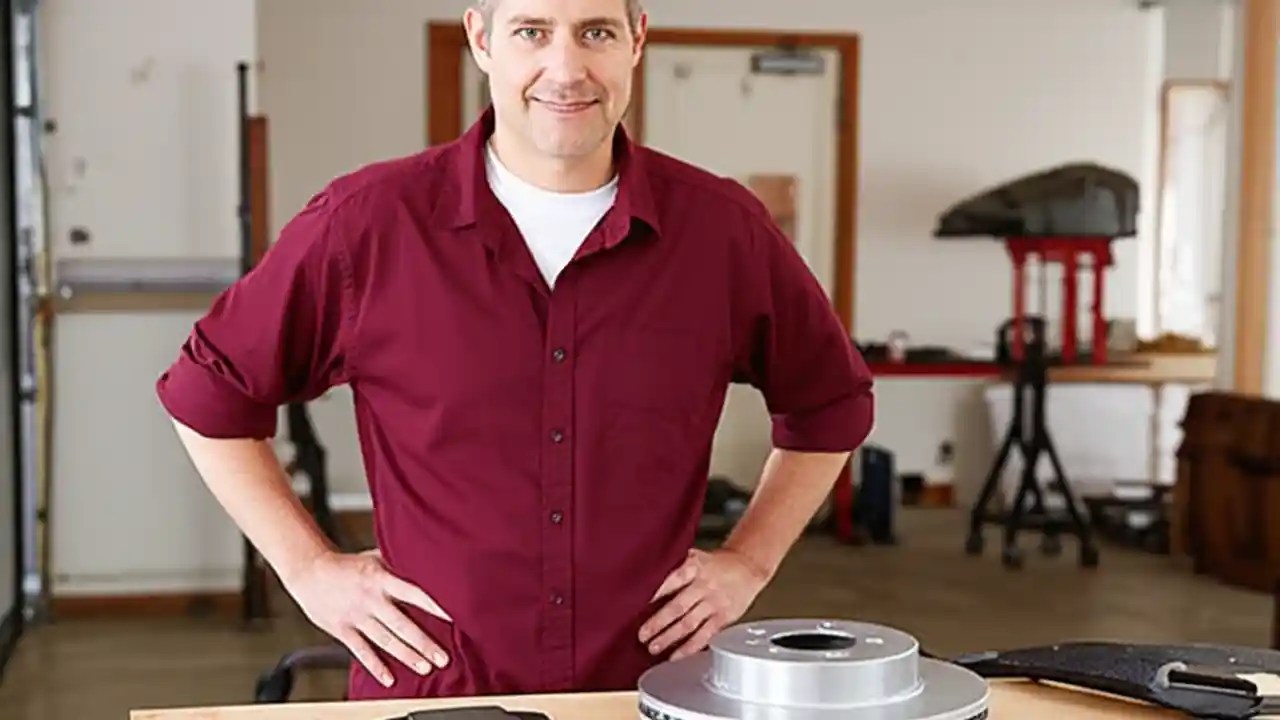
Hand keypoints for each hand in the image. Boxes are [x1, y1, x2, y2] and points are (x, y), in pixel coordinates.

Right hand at [283, 549, 452, 686]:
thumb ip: (399, 564)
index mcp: (381, 578)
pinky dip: (375, 666)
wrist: (309, 572)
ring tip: (425, 668)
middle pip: (402, 624)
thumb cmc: (348, 565)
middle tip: (443, 657)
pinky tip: (389, 679)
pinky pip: (361, 651)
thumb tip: (428, 562)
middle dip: (423, 643)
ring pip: (385, 640)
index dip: (434, 606)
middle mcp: (371, 599)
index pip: (414, 593)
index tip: (454, 617)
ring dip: (406, 656)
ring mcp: (356, 616)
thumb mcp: (375, 557)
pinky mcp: (342, 629)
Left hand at [638, 547, 770, 659]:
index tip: (638, 604)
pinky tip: (675, 655)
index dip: (655, 593)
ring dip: (669, 637)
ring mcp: (714, 604)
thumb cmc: (716, 563)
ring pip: (689, 624)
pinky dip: (689, 648)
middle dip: (658, 622)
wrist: (748, 567)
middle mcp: (704, 586)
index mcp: (695, 567)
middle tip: (642, 634)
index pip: (672, 580)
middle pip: (678, 606)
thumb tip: (645, 578)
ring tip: (653, 647)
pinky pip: (704, 636)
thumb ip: (675, 566)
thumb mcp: (695, 556)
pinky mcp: (723, 618)